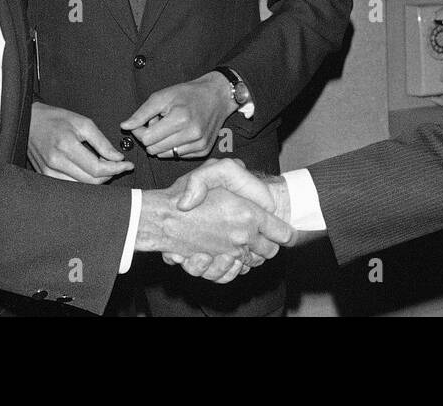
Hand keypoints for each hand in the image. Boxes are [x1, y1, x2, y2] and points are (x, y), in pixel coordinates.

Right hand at [27, 102, 133, 183]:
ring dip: (97, 179)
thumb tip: (117, 158)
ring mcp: (48, 171)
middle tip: (118, 165)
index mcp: (66, 145)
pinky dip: (84, 181)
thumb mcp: (82, 122)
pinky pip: (70, 186)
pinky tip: (88, 170)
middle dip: (109, 174)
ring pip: (82, 187)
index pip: (97, 168)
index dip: (116, 169)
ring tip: (103, 165)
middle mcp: (56, 161)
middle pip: (91, 181)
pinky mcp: (45, 176)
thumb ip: (101, 142)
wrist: (29, 121)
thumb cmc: (56, 118)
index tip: (128, 165)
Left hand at [120, 72, 235, 158]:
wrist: (217, 96)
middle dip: (151, 137)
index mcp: (180, 119)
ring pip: (164, 155)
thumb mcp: (162, 96)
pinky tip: (181, 133)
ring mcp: (199, 145)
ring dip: (162, 143)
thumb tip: (124, 127)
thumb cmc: (188, 94)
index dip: (141, 131)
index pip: (147, 139)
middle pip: (154, 149)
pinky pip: (177, 156)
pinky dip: (174, 146)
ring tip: (171, 127)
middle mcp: (192, 135)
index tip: (145, 122)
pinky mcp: (203, 151)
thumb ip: (141, 113)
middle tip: (159, 122)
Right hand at [136, 182, 293, 284]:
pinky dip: (231, 268)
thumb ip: (238, 173)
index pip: (282, 233)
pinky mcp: (214, 266)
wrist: (160, 218)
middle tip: (256, 234)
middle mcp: (242, 238)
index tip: (280, 231)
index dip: (283, 232)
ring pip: (251, 264)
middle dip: (266, 245)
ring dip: (248, 256)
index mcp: (249, 214)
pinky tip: (224, 255)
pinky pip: (233, 274)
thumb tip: (256, 191)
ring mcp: (228, 254)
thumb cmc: (184, 194)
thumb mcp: (214, 169)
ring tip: (237, 243)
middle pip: (270, 251)